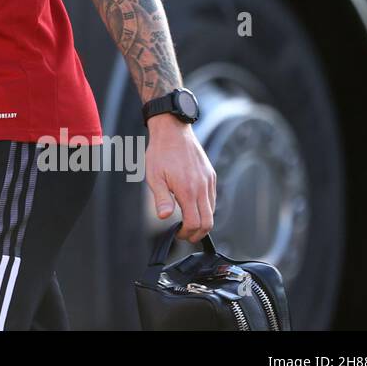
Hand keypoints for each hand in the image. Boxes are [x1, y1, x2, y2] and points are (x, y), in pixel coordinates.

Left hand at [144, 114, 216, 242]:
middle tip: (185, 234)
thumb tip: (164, 216)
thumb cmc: (160, 152)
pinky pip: (212, 198)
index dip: (187, 233)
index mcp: (188, 189)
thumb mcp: (154, 176)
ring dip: (202, 220)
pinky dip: (205, 208)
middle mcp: (202, 187)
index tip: (178, 234)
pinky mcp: (211, 175)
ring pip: (212, 210)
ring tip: (187, 221)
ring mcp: (208, 181)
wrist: (172, 131)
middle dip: (197, 233)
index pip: (195, 222)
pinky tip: (192, 206)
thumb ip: (161, 198)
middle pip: (208, 221)